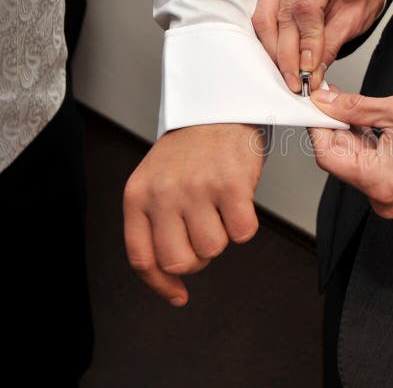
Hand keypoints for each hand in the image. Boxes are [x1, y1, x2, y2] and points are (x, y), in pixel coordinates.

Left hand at [123, 123, 264, 305]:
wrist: (219, 106)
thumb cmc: (191, 149)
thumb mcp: (158, 181)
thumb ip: (158, 222)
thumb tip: (174, 278)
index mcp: (138, 196)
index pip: (143, 258)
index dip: (161, 285)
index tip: (178, 294)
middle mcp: (163, 194)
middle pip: (179, 261)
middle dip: (198, 258)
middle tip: (205, 233)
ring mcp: (196, 189)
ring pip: (213, 249)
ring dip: (223, 236)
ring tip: (221, 208)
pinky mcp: (230, 184)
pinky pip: (242, 232)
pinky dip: (245, 223)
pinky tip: (238, 200)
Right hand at [252, 0, 384, 91]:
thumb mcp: (355, 19)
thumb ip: (330, 44)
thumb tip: (311, 71)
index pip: (305, 6)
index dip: (306, 41)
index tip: (309, 69)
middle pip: (282, 14)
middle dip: (288, 54)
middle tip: (297, 81)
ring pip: (265, 19)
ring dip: (275, 51)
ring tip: (289, 75)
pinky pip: (262, 18)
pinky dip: (271, 42)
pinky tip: (281, 60)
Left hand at [309, 88, 392, 218]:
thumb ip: (354, 107)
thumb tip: (326, 102)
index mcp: (379, 180)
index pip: (328, 155)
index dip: (318, 126)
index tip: (314, 106)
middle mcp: (381, 196)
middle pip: (340, 159)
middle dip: (334, 127)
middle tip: (332, 98)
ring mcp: (389, 196)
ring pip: (354, 161)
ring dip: (350, 134)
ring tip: (355, 108)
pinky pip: (370, 167)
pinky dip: (366, 145)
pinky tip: (368, 125)